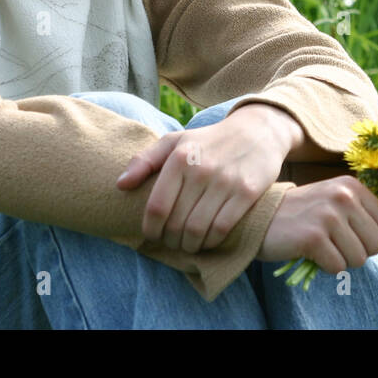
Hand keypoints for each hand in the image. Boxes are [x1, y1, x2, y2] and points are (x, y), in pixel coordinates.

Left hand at [116, 105, 296, 252]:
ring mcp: (226, 181)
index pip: (157, 207)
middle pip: (177, 223)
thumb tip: (120, 185)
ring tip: (187, 244)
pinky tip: (207, 240)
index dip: (150, 229)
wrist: (257, 132)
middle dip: (170, 240)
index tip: (151, 235)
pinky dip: (211, 241)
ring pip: (198, 230)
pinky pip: (222, 228)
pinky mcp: (247, 192)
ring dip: (189, 245)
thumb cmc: (208, 142)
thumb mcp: (175, 142)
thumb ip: (144, 161)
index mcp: (180, 157)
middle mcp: (201, 169)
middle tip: (171, 242)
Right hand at [256, 175, 377, 274]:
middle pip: (377, 244)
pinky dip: (325, 266)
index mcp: (352, 185)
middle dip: (358, 249)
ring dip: (341, 258)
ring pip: (359, 259)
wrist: (260, 216)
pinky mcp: (314, 238)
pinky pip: (338, 267)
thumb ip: (370, 210)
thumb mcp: (337, 201)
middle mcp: (343, 196)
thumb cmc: (304, 213)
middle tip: (333, 239)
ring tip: (321, 244)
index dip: (374, 233)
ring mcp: (329, 216)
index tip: (354, 232)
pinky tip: (310, 250)